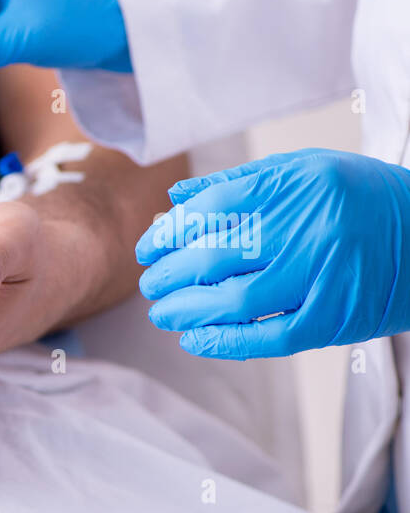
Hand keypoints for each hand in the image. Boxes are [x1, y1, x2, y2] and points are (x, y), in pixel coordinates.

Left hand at [137, 149, 409, 358]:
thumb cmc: (364, 199)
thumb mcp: (307, 170)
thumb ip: (239, 183)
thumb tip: (175, 199)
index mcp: (299, 183)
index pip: (212, 210)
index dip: (169, 233)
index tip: (148, 248)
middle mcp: (311, 227)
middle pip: (216, 256)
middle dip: (170, 275)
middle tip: (149, 284)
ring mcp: (325, 275)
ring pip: (236, 299)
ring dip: (188, 310)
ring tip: (163, 312)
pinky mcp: (335, 318)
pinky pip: (269, 337)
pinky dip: (225, 341)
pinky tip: (195, 339)